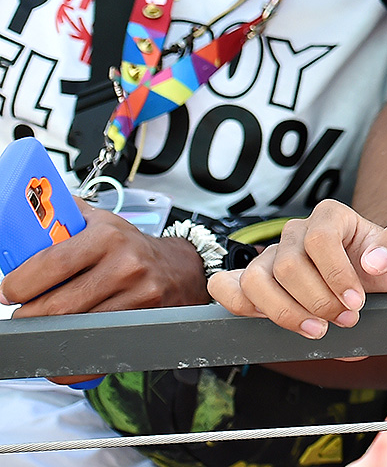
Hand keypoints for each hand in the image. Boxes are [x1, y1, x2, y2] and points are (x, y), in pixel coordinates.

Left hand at [1, 205, 209, 385]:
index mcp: (108, 237)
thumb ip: (61, 220)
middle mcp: (125, 266)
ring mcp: (137, 297)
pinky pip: (94, 349)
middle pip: (57, 306)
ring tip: (45, 322)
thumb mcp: (98, 222)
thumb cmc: (129, 246)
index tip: (10, 290)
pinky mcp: (142, 323)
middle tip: (24, 311)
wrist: (178, 268)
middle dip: (28, 314)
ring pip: (73, 330)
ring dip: (48, 333)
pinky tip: (62, 348)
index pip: (51, 264)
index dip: (20, 283)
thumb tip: (22, 224)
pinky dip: (71, 357)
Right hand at [207, 198, 386, 339]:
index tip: (357, 302)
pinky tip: (266, 321)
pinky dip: (239, 306)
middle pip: (287, 265)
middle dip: (316, 302)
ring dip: (284, 313)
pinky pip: (227, 287)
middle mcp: (297, 232)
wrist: (384, 288)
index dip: (335, 275)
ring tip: (317, 331)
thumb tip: (372, 260)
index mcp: (332, 216)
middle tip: (346, 321)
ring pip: (255, 280)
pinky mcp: (256, 282)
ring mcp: (272, 257)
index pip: (318, 238)